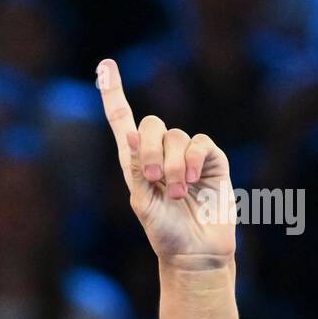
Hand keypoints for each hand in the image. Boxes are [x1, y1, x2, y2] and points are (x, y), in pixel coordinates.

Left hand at [97, 59, 235, 267]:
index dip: (113, 92)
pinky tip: (192, 181)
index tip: (104, 65)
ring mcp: (188, 155)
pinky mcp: (212, 160)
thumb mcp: (142, 202)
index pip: (122, 119)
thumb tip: (130, 130)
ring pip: (176, 136)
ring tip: (176, 194)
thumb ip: (136, 168)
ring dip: (173, 166)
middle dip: (148, 149)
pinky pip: (201, 143)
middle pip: (151, 123)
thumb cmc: (164, 233)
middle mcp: (160, 153)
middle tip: (152, 180)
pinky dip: (193, 160)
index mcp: (135, 162)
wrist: (195, 253)